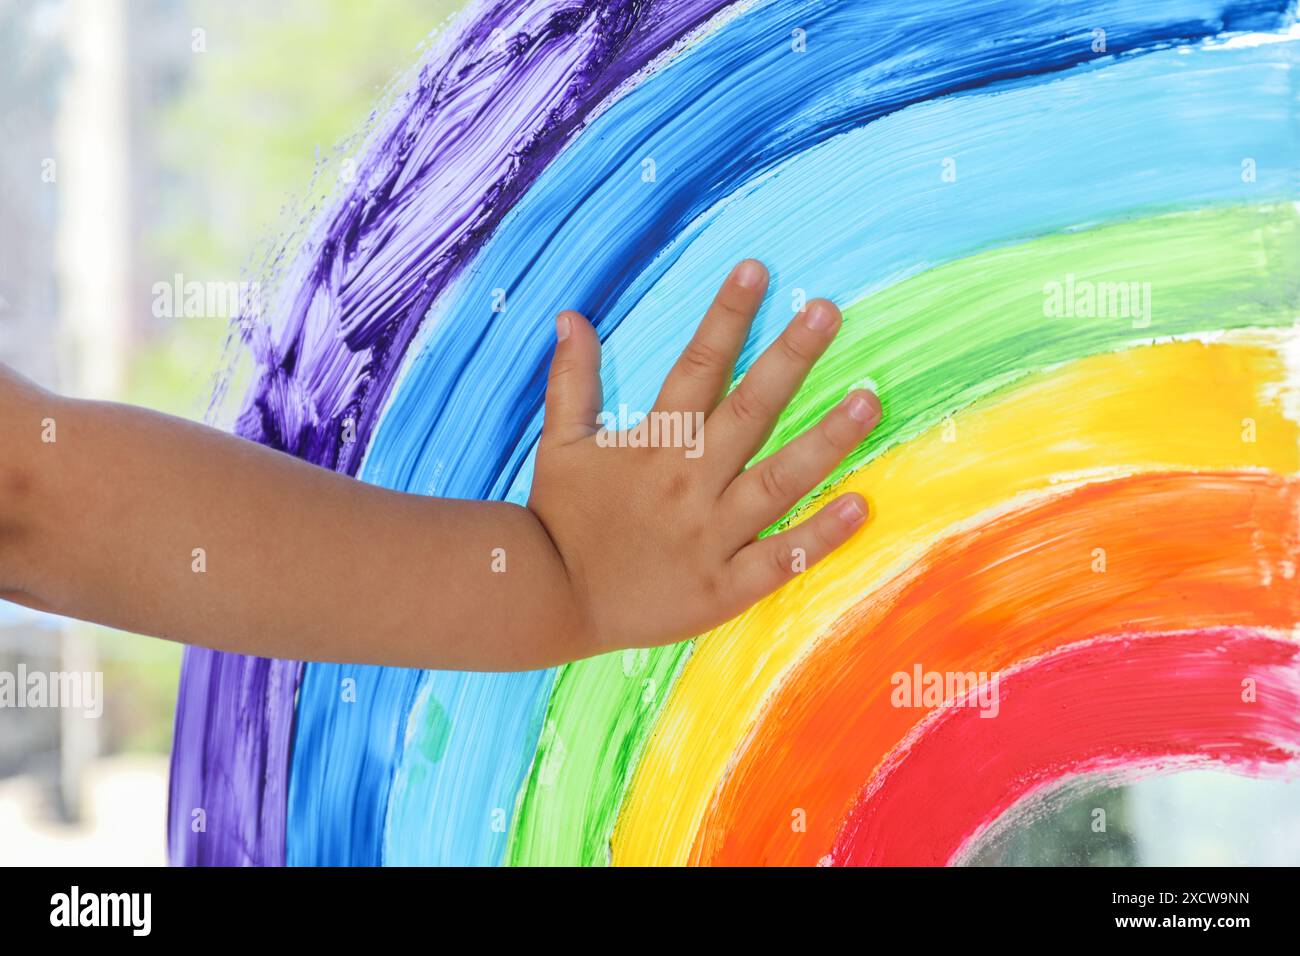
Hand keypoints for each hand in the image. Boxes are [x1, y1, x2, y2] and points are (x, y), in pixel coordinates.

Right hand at [529, 259, 880, 652]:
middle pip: (749, 411)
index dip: (727, 315)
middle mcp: (689, 481)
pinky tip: (860, 505)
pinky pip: (778, 559)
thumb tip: (571, 316)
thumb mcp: (559, 443)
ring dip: (826, 440)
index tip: (758, 269)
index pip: (697, 366)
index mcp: (654, 443)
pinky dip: (820, 536)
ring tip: (868, 400)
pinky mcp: (722, 586)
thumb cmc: (561, 518)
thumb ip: (572, 380)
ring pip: (778, 481)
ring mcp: (710, 535)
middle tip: (828, 311)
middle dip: (790, 358)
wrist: (550, 600)